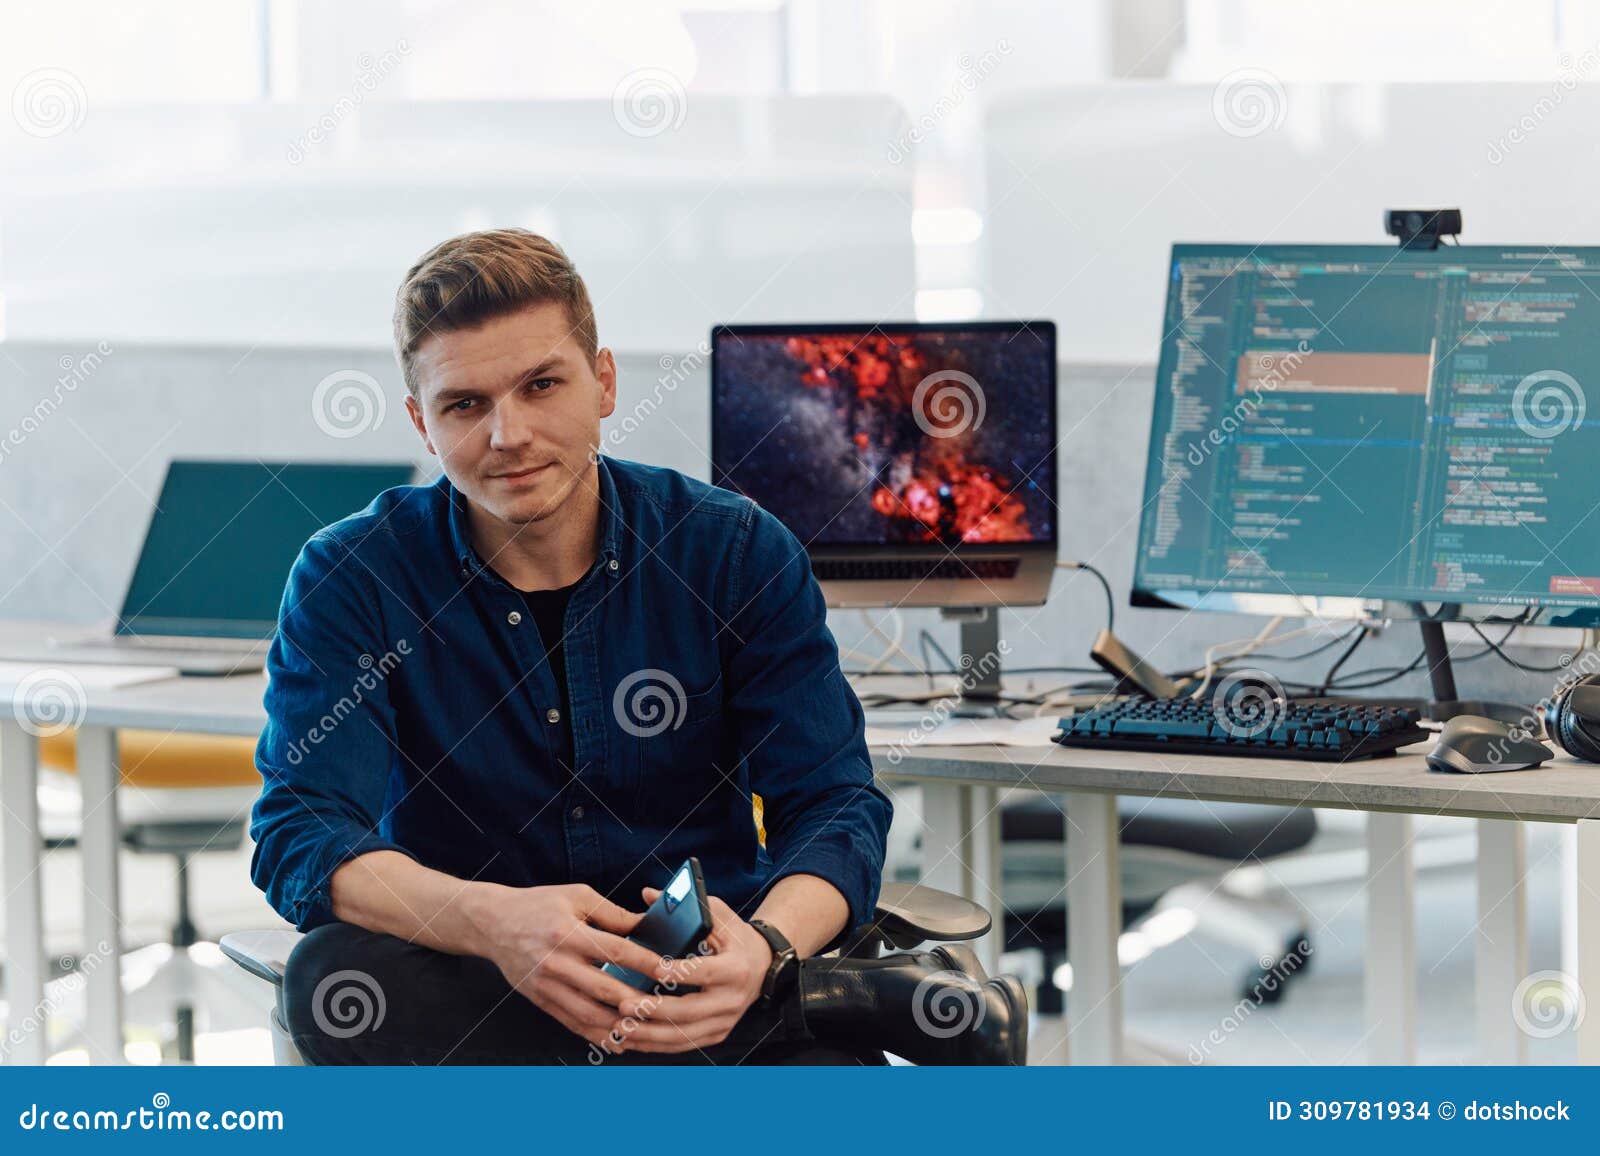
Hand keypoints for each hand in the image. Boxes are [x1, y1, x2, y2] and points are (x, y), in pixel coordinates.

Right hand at [480, 883, 671, 1049]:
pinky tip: (618, 1039)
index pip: (616, 951)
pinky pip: (572, 1023)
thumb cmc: (539, 905)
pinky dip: (597, 1035)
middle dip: (640, 1001)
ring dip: (621, 1026)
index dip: (647, 963)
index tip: (672, 971)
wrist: (492, 924)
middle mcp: (557, 963)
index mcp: (568, 933)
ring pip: (589, 1014)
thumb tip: (647, 927)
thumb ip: (613, 914)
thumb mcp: (577, 896)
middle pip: (606, 989)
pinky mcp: (541, 1000)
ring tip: (649, 1029)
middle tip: (669, 1007)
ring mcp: (547, 986)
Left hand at [608, 891, 773, 1054]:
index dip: (678, 973)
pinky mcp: (717, 1035)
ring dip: (648, 1034)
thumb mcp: (720, 916)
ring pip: (683, 1036)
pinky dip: (656, 1045)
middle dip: (654, 1011)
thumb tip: (648, 893)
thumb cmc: (736, 938)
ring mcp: (725, 1022)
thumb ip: (688, 905)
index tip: (652, 969)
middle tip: (623, 1004)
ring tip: (619, 1027)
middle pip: (689, 1012)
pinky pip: (683, 1045)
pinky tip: (631, 1039)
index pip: (704, 973)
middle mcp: (732, 1000)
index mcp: (735, 968)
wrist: (763, 966)